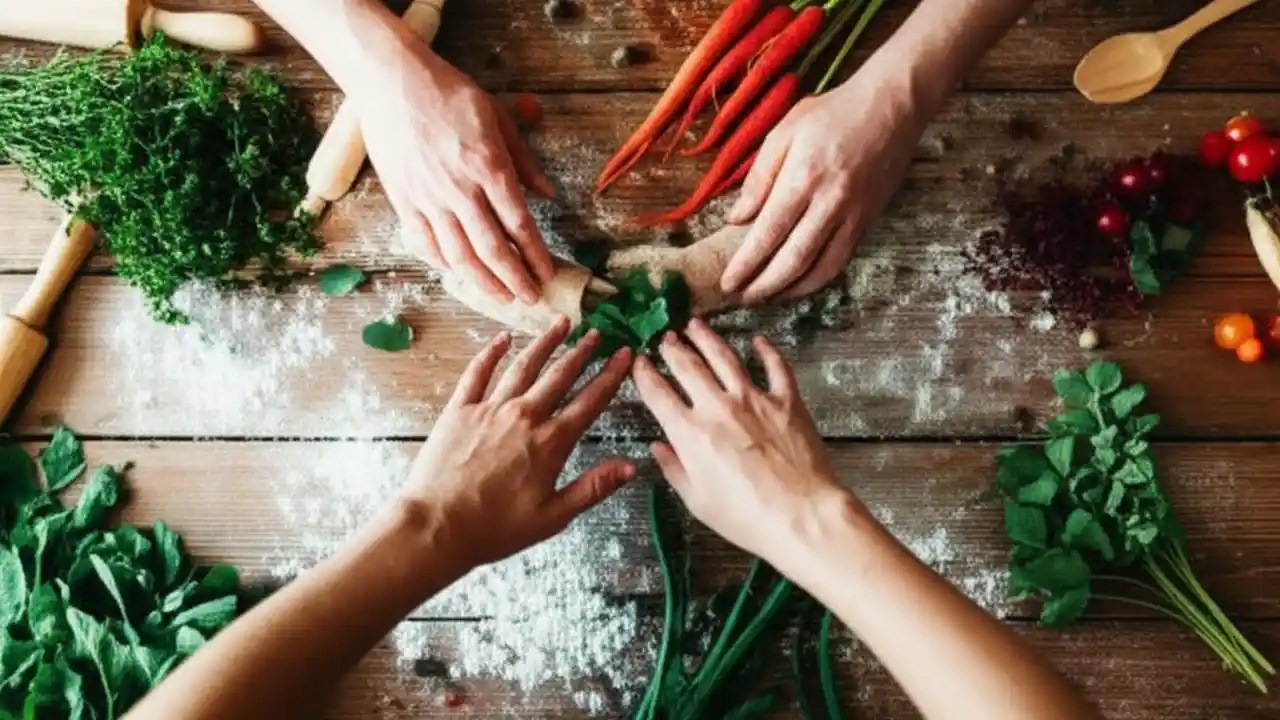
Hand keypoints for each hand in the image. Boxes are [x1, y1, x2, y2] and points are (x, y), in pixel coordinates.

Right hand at [360, 41, 555, 303]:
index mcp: (488, 167)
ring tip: (501, 297)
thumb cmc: (449, 94)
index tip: (547, 274)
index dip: (536, 255)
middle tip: (530, 298)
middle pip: (492, 248)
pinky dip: (442, 262)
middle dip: (514, 279)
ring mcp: (428, 198)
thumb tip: (547, 194)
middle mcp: (459, 189)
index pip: (519, 223)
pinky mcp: (403, 199)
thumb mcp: (498, 118)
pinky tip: (457, 272)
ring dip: (483, 281)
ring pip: (459, 254)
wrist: (392, 81)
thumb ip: (523, 161)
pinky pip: (424, 242)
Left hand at [406, 319, 633, 567]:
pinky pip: (478, 373)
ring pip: (523, 366)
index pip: (590, 401)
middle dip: (581, 352)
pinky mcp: (460, 410)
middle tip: (597, 333)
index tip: (625, 355)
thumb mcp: (553, 516)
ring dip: (545, 343)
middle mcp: (524, 417)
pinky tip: (503, 338)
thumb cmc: (495, 528)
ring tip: (561, 324)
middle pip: (559, 375)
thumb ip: (593, 488)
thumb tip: (630, 468)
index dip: (611, 376)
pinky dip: (492, 353)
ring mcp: (490, 409)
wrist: (438, 526)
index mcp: (550, 442)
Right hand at [630, 318, 853, 561]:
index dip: (644, 374)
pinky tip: (759, 340)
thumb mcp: (697, 501)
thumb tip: (658, 447)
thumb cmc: (746, 518)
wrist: (800, 515)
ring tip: (696, 325)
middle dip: (673, 349)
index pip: (659, 394)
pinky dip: (767, 350)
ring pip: (725, 357)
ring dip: (707, 338)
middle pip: (688, 367)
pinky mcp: (786, 401)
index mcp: (690, 433)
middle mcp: (718, 407)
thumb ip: (674, 469)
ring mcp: (754, 399)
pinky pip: (775, 367)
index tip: (639, 362)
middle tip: (665, 337)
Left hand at [720, 67, 924, 302]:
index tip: (727, 281)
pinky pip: (839, 261)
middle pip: (793, 260)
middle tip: (740, 298)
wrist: (892, 107)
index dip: (746, 263)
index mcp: (804, 178)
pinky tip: (797, 284)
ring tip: (765, 297)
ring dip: (790, 290)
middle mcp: (830, 203)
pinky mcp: (867, 222)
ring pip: (820, 268)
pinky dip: (816, 279)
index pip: (768, 233)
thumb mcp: (785, 132)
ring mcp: (853, 216)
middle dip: (764, 286)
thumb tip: (736, 218)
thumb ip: (759, 177)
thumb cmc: (833, 114)